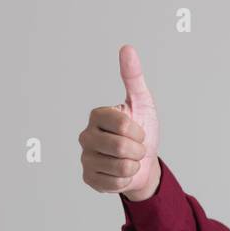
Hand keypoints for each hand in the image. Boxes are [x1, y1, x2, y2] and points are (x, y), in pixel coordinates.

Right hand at [78, 44, 161, 199]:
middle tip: (137, 148)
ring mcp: (85, 158)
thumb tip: (126, 48)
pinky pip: (115, 183)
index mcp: (97, 115)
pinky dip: (126, 180)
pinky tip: (122, 173)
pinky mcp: (89, 178)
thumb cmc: (143, 131)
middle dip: (139, 150)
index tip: (138, 130)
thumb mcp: (142, 103)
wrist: (144, 164)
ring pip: (121, 167)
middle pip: (122, 147)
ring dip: (134, 165)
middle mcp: (86, 135)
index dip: (139, 131)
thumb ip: (133, 77)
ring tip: (130, 160)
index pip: (123, 125)